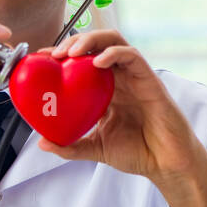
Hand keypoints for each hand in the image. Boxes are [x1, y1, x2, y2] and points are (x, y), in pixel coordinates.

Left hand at [31, 29, 206, 206]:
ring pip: (114, 42)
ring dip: (90, 41)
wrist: (166, 165)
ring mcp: (134, 77)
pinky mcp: (150, 80)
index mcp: (105, 90)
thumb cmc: (137, 153)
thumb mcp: (95, 148)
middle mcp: (118, 79)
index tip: (40, 59)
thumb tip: (42, 142)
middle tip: (54, 54)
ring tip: (72, 52)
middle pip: (96, 44)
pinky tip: (97, 62)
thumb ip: (69, 146)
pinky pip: (133, 57)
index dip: (60, 55)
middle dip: (73, 42)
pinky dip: (114, 53)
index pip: (81, 62)